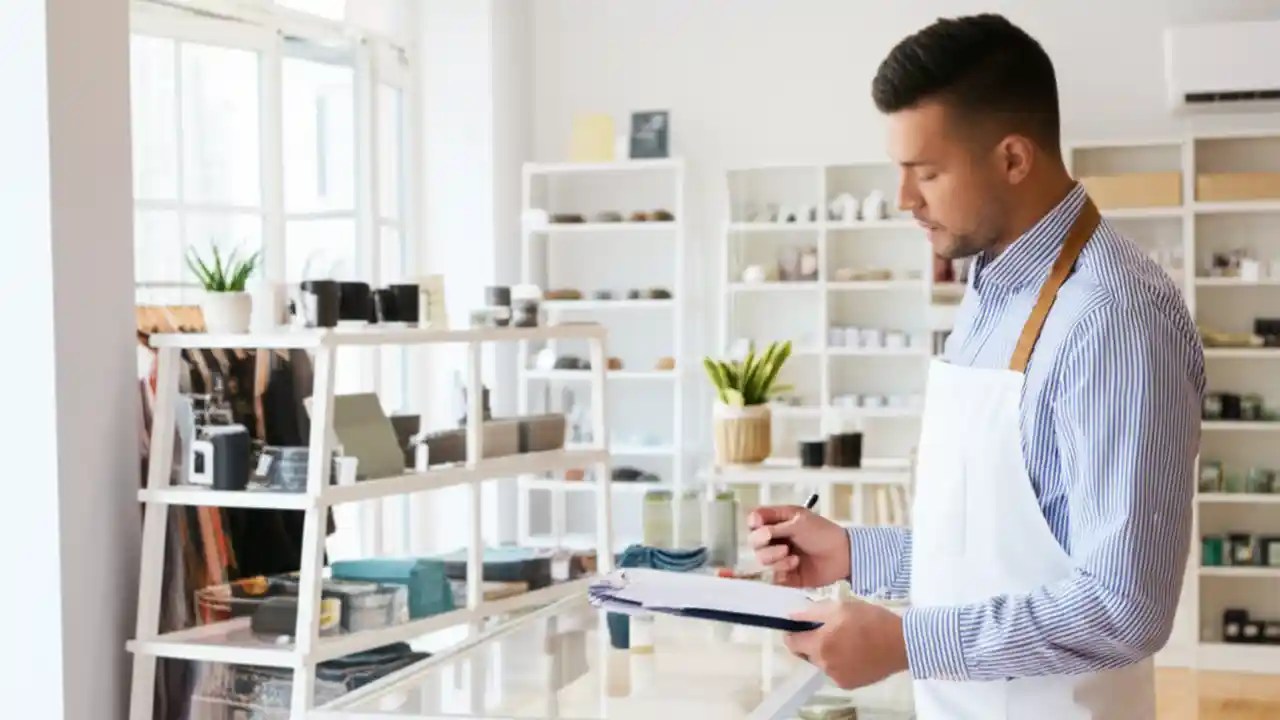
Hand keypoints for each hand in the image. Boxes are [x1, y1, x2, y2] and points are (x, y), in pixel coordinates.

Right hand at [747, 505, 849, 587]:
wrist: (842, 556)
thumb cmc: (824, 533)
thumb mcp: (799, 522)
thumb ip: (775, 526)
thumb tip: (756, 528)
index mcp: (777, 521)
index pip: (754, 520)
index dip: (754, 524)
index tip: (761, 526)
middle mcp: (775, 538)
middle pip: (753, 542)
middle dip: (764, 544)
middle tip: (782, 546)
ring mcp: (778, 557)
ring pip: (761, 559)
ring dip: (775, 558)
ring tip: (792, 557)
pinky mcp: (784, 574)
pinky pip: (771, 575)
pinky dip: (781, 570)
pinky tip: (795, 565)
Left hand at [784, 599, 908, 689]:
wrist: (901, 643)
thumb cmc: (870, 620)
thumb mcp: (840, 607)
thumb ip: (812, 612)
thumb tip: (792, 617)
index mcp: (820, 644)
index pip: (791, 642)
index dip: (793, 632)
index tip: (802, 626)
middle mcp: (824, 664)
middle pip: (805, 654)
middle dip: (810, 642)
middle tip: (827, 630)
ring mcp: (836, 677)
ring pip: (821, 663)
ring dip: (826, 652)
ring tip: (846, 640)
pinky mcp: (848, 684)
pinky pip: (835, 671)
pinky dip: (839, 663)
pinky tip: (854, 652)